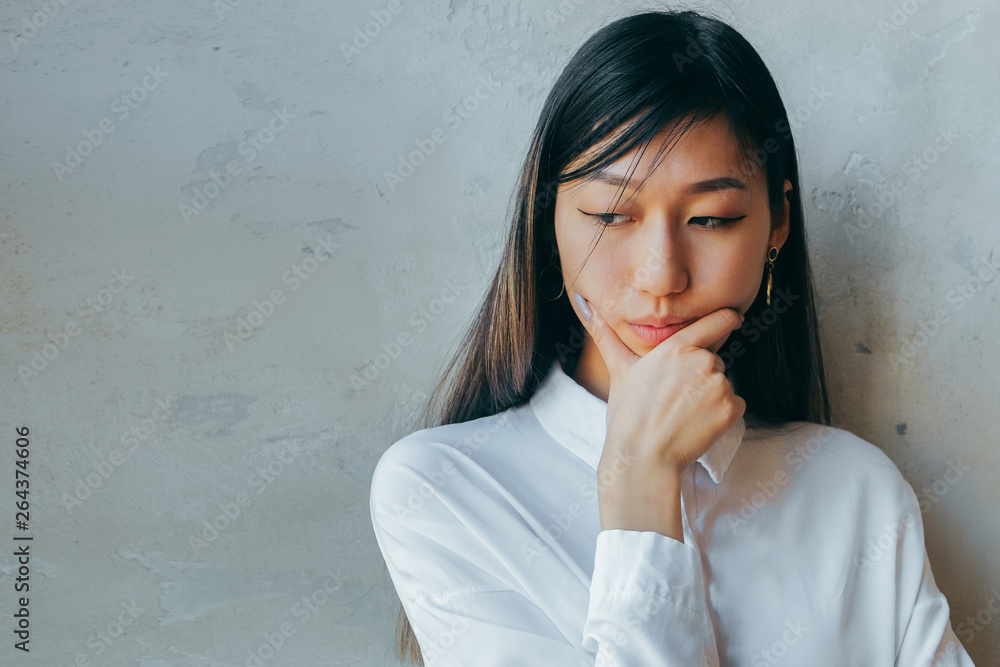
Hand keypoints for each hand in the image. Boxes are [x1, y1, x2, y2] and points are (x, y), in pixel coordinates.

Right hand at [575, 294, 745, 536]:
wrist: (643, 457)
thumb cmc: (628, 415)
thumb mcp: (619, 370)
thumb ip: (606, 334)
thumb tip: (582, 301)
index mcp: (677, 347)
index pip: (716, 321)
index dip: (727, 318)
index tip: (734, 318)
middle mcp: (703, 360)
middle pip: (713, 360)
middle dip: (700, 376)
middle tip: (674, 399)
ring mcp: (720, 385)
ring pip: (723, 384)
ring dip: (710, 397)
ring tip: (682, 414)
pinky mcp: (731, 409)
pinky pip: (735, 405)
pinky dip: (722, 415)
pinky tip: (696, 425)